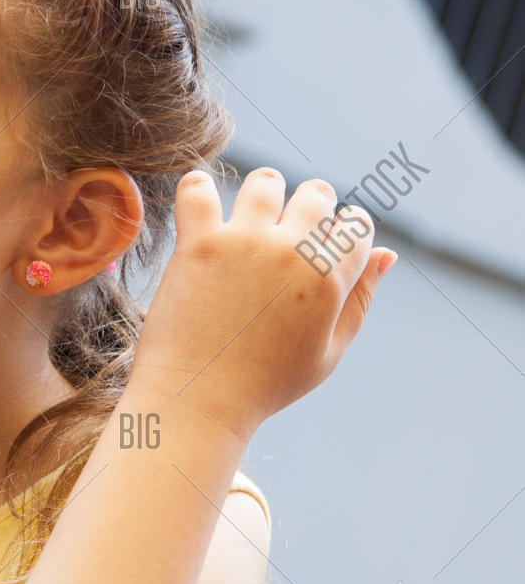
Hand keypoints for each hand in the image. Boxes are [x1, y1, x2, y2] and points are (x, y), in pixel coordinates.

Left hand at [128, 167, 396, 441]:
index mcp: (331, 280)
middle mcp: (292, 252)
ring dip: (263, 190)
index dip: (343, 232)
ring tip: (251, 214)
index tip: (322, 247)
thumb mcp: (328, 351)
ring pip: (265, 181)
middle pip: (316, 193)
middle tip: (288, 229)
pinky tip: (203, 205)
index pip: (356, 225)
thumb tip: (386, 254)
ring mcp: (244, 243)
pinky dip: (199, 188)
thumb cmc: (264, 384)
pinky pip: (198, 190)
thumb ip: (360, 299)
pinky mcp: (198, 244)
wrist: (198, 402)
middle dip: (310, 204)